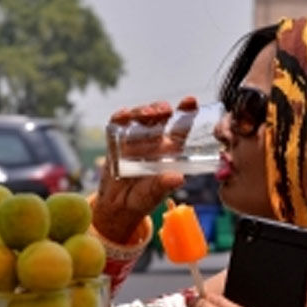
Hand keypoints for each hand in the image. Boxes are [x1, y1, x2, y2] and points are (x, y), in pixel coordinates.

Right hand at [92, 97, 196, 242]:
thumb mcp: (154, 194)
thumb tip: (178, 179)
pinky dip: (119, 119)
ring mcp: (134, 139)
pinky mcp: (116, 143)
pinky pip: (116, 126)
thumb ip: (163, 186)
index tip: (191, 100)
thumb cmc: (143, 198)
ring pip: (139, 117)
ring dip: (143, 111)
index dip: (186, 112)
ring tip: (147, 113)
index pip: (180, 127)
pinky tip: (122, 116)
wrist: (118, 206)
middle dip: (161, 108)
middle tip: (165, 110)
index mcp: (169, 150)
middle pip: (159, 117)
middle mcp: (153, 141)